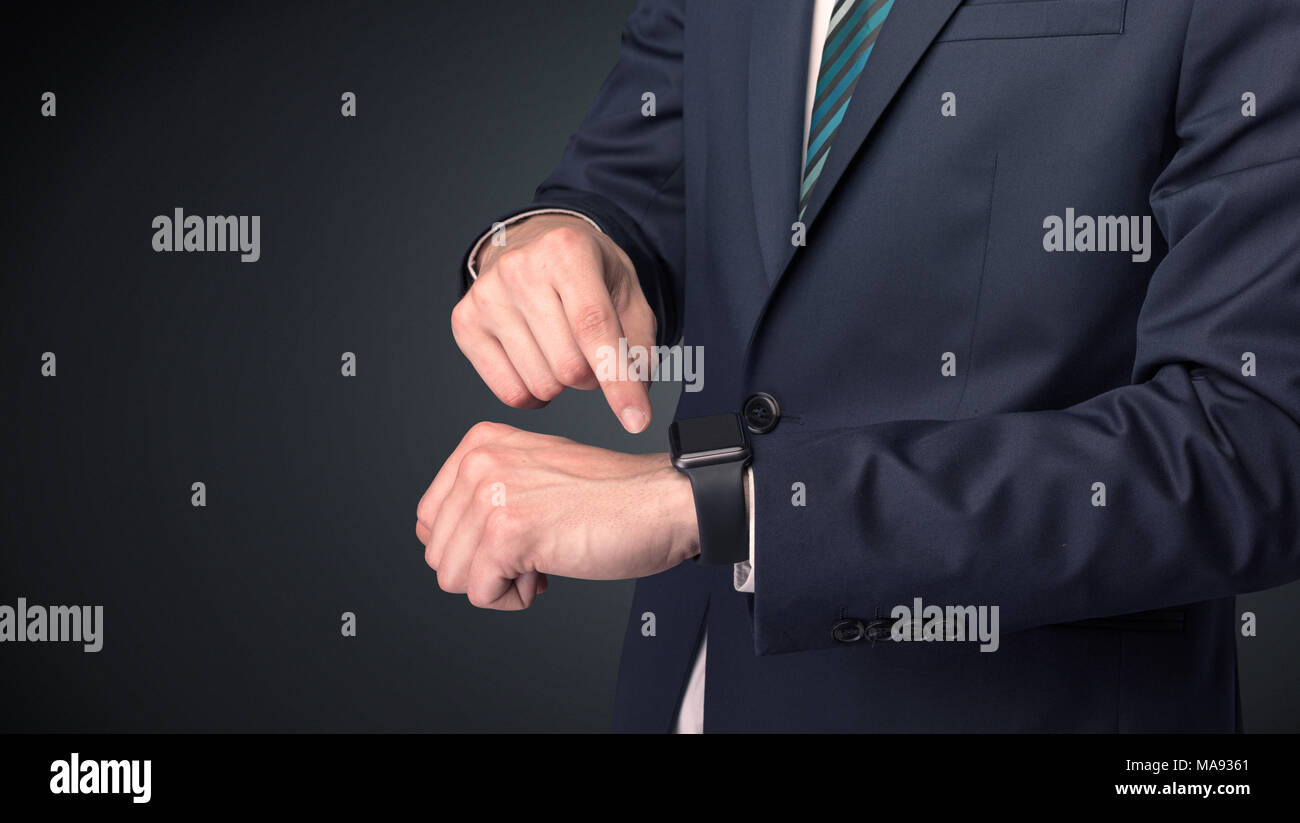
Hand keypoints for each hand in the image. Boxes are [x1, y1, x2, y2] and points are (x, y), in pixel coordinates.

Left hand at [416, 421, 698, 608]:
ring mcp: (491, 496)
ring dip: (501, 582)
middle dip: (486, 566)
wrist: (663, 502)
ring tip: (544, 556)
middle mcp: (479, 462)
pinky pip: (481, 594)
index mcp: (480, 443)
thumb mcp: (534, 472)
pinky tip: (549, 570)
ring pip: (453, 577)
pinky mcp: (508, 534)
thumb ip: (485, 491)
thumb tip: (439, 539)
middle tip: (537, 548)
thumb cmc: (614, 496)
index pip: (430, 519)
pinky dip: (516, 597)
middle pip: (438, 552)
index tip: (519, 533)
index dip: (473, 544)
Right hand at [453, 214, 656, 432]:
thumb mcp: (628, 296)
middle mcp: (519, 268)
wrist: (534, 247)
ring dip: (563, 384)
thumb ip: (639, 349)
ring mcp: (486, 296)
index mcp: (566, 249)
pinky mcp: (464, 323)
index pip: (594, 328)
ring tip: (562, 351)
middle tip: (590, 354)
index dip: (619, 380)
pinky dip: (534, 395)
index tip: (637, 421)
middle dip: (591, 377)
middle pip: (569, 367)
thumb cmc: (588, 275)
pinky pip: (510, 393)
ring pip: (541, 384)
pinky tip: (539, 365)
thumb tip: (633, 409)